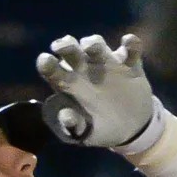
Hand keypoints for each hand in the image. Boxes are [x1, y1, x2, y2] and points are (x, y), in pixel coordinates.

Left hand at [36, 33, 156, 149]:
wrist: (131, 128)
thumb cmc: (100, 129)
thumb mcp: (86, 133)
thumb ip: (74, 126)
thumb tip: (65, 116)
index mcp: (68, 85)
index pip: (53, 71)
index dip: (47, 64)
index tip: (45, 60)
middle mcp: (84, 70)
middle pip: (71, 51)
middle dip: (66, 45)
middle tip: (62, 46)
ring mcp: (106, 64)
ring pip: (96, 45)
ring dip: (93, 43)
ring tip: (91, 48)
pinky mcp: (129, 64)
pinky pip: (130, 48)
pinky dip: (130, 44)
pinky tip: (127, 43)